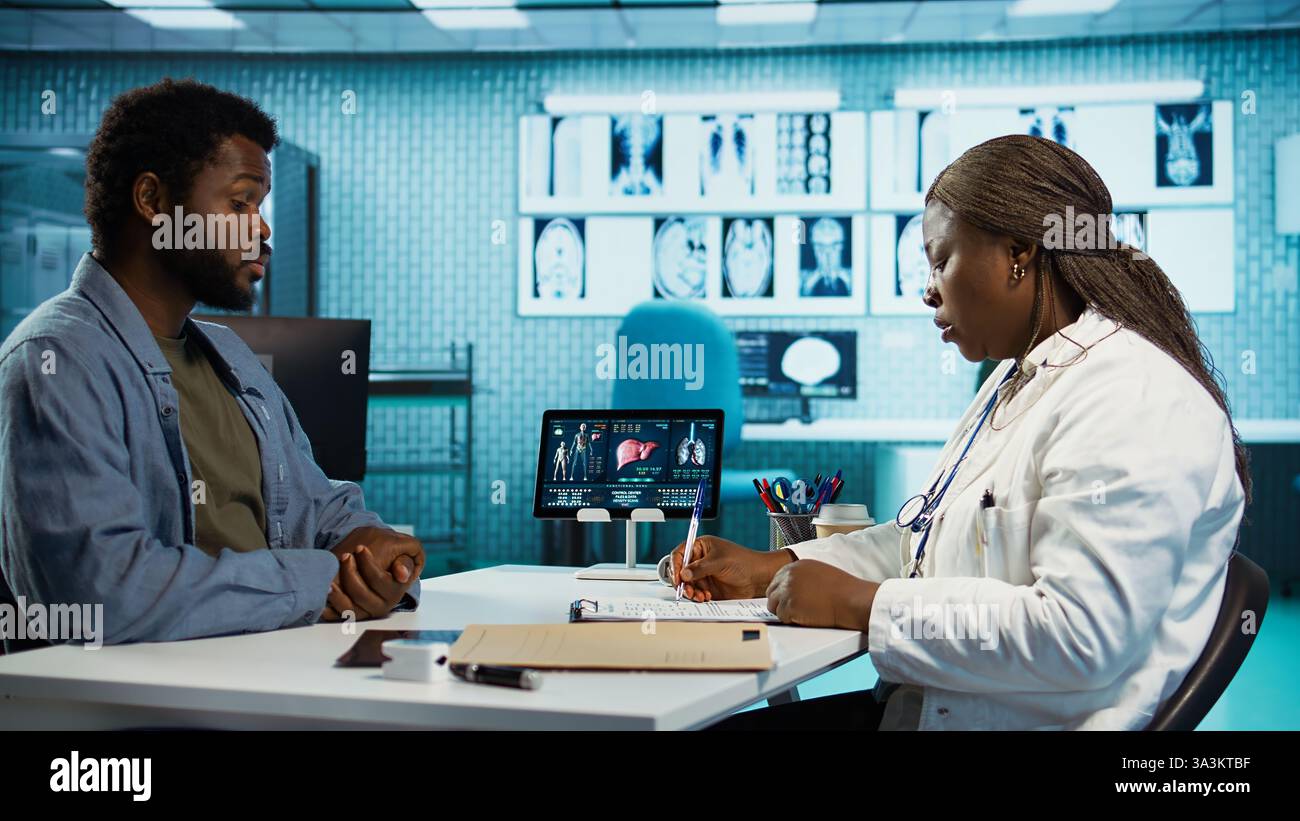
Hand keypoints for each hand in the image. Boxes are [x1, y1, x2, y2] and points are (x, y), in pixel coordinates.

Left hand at [321, 528, 423, 620]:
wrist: (371, 567)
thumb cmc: (388, 558)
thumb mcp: (402, 557)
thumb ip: (406, 562)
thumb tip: (402, 575)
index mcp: (394, 592)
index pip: (378, 579)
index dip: (368, 564)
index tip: (360, 548)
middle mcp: (379, 606)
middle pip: (361, 594)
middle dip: (350, 573)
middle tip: (346, 556)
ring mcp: (364, 612)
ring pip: (347, 608)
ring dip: (336, 593)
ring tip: (330, 578)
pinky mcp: (349, 614)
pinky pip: (335, 615)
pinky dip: (328, 607)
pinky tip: (324, 594)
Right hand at [671, 536, 791, 601]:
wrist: (758, 578)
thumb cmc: (743, 561)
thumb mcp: (719, 561)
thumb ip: (700, 568)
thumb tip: (684, 574)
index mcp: (700, 547)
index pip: (680, 554)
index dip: (675, 565)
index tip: (677, 576)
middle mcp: (700, 561)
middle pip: (681, 572)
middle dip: (682, 582)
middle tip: (686, 590)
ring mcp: (703, 575)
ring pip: (687, 585)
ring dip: (691, 591)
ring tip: (699, 596)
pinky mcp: (708, 588)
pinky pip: (696, 593)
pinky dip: (698, 597)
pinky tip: (705, 597)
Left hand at [765, 559, 877, 630]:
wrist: (851, 599)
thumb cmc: (843, 590)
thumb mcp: (820, 573)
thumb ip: (803, 577)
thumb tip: (793, 589)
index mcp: (796, 566)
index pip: (777, 580)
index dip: (782, 593)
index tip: (791, 601)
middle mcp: (789, 575)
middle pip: (771, 593)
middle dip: (780, 603)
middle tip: (795, 611)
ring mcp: (787, 590)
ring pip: (774, 606)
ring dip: (786, 613)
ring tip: (804, 613)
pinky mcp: (789, 606)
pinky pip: (782, 618)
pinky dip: (792, 621)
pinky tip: (807, 617)